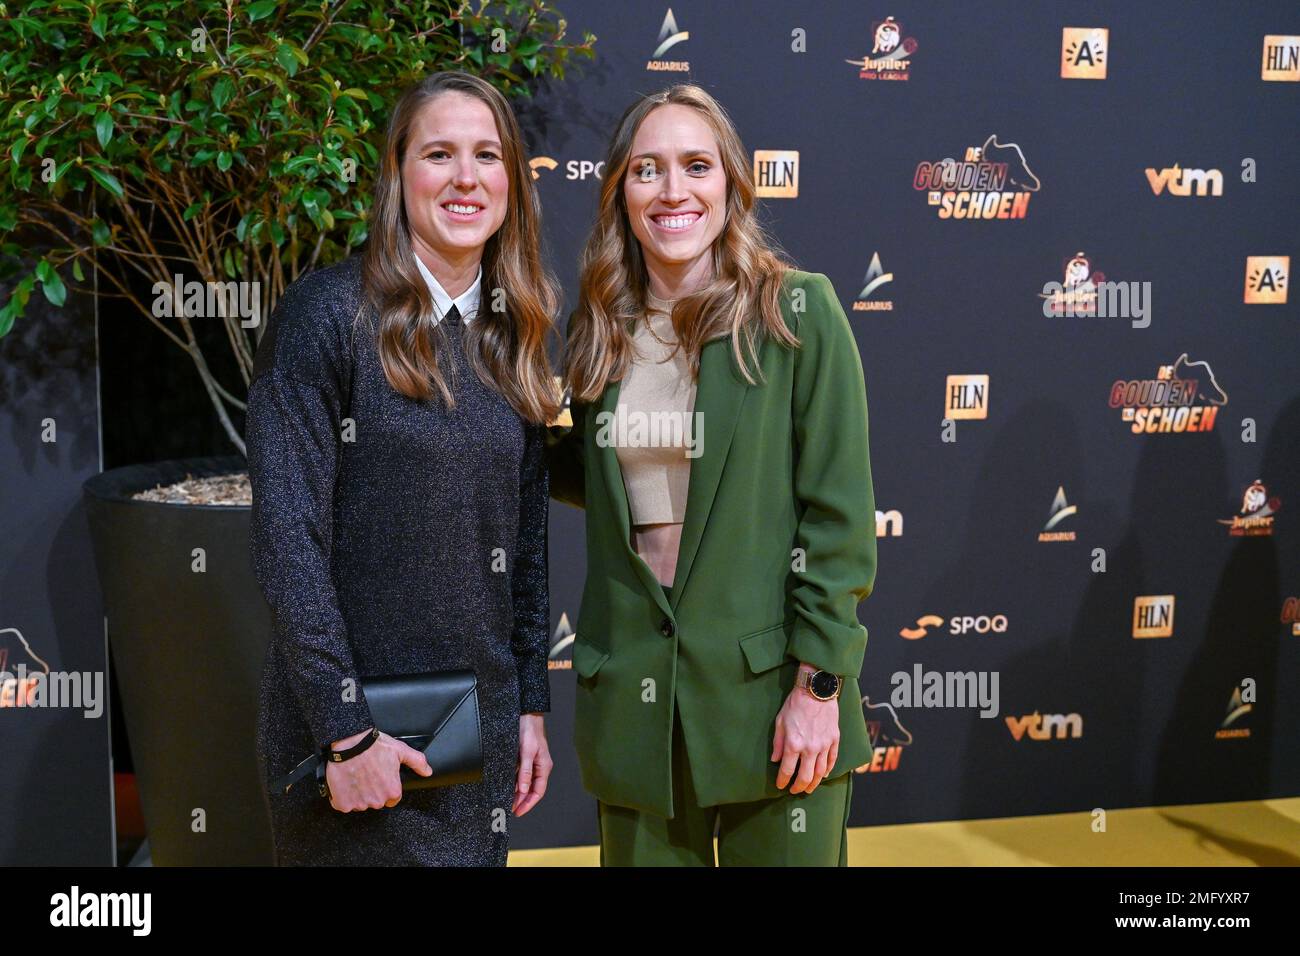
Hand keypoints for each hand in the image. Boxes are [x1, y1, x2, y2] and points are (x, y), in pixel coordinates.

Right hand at [325, 728, 432, 811]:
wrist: (349, 742)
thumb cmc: (374, 745)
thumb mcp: (400, 750)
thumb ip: (417, 762)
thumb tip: (428, 771)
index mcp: (392, 791)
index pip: (393, 799)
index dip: (387, 788)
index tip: (380, 778)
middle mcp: (377, 800)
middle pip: (376, 801)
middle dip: (373, 791)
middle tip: (367, 774)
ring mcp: (359, 803)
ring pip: (360, 803)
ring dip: (358, 794)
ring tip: (356, 776)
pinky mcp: (343, 803)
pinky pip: (344, 804)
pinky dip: (343, 796)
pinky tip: (345, 782)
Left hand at [513, 713, 552, 815]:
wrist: (526, 713)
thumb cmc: (530, 730)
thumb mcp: (527, 752)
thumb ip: (526, 771)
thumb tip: (523, 789)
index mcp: (544, 767)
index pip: (538, 792)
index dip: (528, 803)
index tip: (518, 811)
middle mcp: (539, 767)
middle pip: (532, 789)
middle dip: (522, 801)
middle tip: (511, 809)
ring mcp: (532, 763)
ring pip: (525, 783)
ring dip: (518, 793)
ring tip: (508, 801)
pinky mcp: (525, 758)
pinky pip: (521, 775)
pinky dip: (515, 782)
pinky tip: (508, 786)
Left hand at [771, 664, 839, 793]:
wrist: (816, 690)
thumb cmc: (795, 704)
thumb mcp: (780, 722)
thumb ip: (778, 743)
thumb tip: (775, 760)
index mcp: (794, 744)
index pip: (787, 770)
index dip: (783, 781)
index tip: (780, 785)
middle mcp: (810, 748)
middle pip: (806, 777)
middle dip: (799, 787)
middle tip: (795, 790)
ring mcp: (824, 745)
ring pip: (821, 772)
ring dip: (814, 783)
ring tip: (809, 788)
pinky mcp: (834, 740)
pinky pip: (832, 760)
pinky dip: (828, 770)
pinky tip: (824, 775)